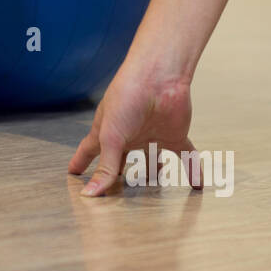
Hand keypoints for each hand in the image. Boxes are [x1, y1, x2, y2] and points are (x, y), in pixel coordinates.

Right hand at [68, 61, 200, 196]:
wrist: (159, 77)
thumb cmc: (127, 97)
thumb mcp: (110, 136)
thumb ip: (105, 166)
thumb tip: (90, 193)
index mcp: (107, 133)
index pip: (90, 151)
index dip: (81, 161)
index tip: (73, 172)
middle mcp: (129, 137)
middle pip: (121, 160)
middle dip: (116, 174)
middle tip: (114, 191)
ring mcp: (151, 136)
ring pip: (152, 162)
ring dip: (154, 175)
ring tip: (152, 188)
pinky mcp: (174, 136)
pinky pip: (185, 156)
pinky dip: (192, 169)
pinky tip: (196, 184)